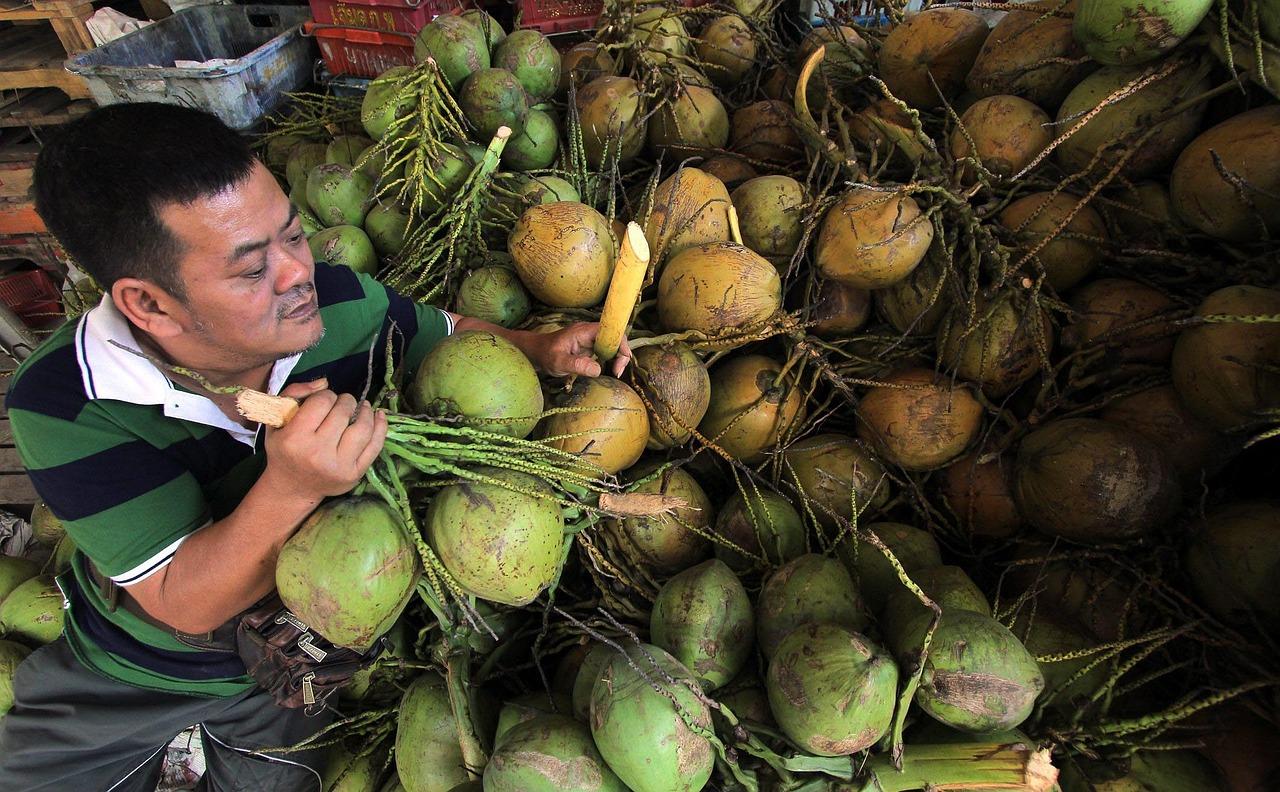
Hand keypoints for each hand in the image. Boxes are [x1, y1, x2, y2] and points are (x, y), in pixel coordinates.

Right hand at [260, 378, 387, 503]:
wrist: (292, 487)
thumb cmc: (283, 449)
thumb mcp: (276, 419)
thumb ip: (295, 393)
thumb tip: (325, 383)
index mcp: (295, 438)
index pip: (322, 401)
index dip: (325, 395)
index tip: (323, 401)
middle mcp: (317, 453)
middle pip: (343, 412)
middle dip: (345, 401)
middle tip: (342, 403)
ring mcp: (339, 466)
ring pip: (363, 428)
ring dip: (365, 411)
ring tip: (361, 407)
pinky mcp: (355, 474)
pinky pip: (375, 446)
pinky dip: (381, 427)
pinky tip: (378, 416)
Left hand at [539, 322, 632, 377]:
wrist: (535, 352)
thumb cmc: (545, 355)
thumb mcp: (558, 362)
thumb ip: (577, 365)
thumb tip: (598, 369)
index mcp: (584, 331)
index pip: (612, 332)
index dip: (621, 347)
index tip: (617, 366)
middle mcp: (590, 332)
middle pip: (616, 338)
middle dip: (621, 355)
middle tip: (616, 373)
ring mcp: (591, 338)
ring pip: (613, 344)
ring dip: (617, 358)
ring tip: (614, 373)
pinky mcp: (590, 346)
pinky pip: (606, 350)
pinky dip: (611, 359)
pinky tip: (608, 370)